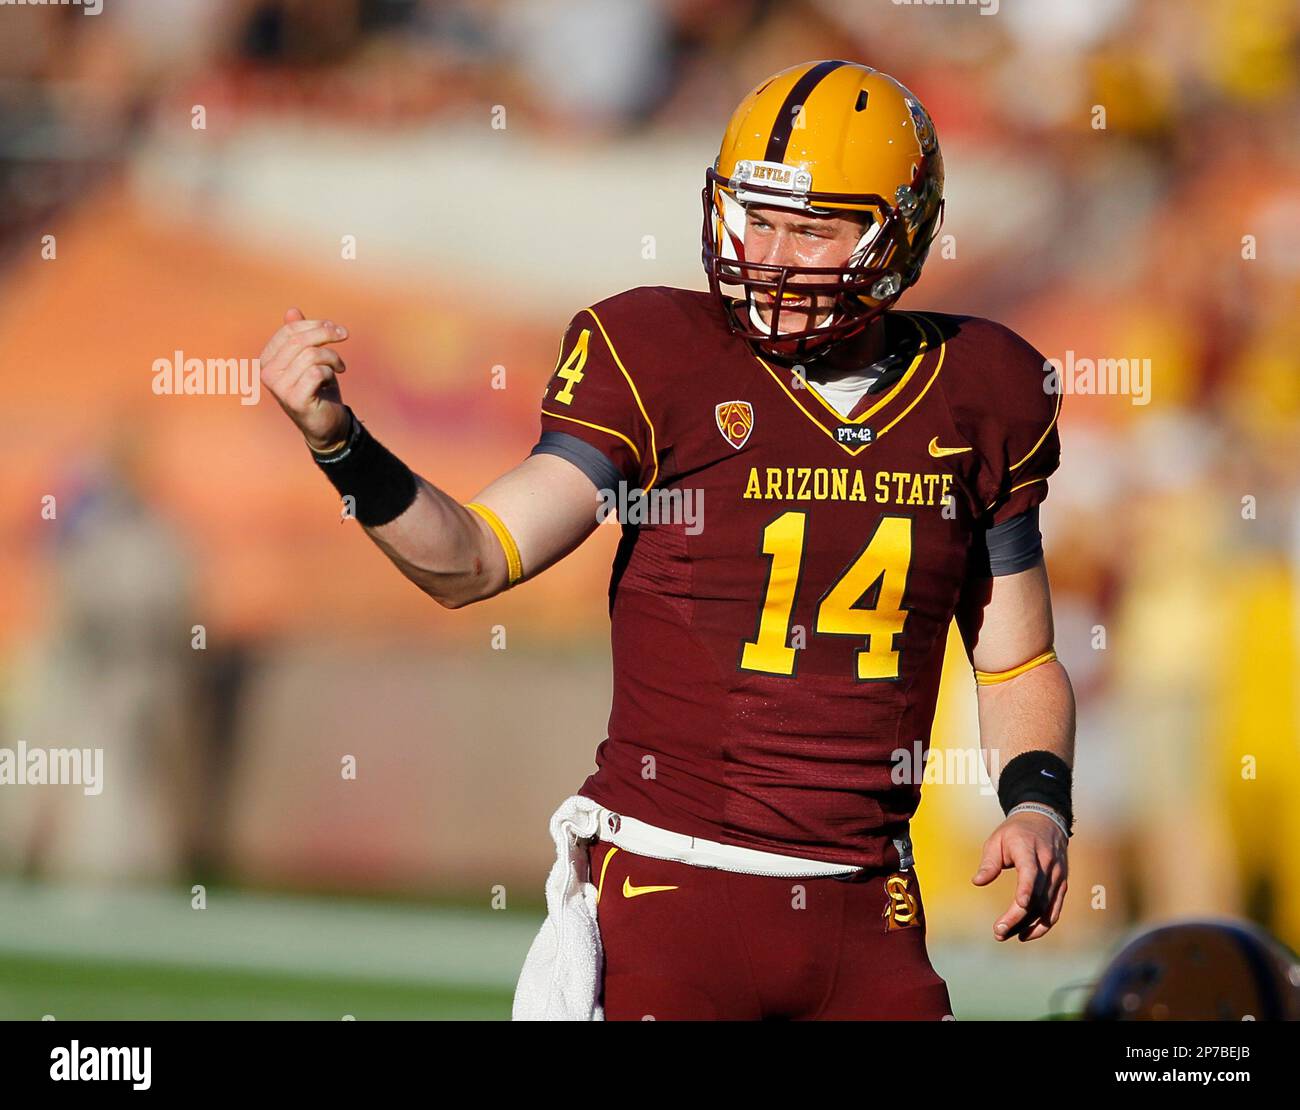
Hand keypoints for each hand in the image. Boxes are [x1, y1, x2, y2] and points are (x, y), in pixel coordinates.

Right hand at [259, 307, 350, 450]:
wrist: (326, 423)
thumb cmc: (318, 388)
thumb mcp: (309, 358)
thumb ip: (300, 336)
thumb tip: (292, 310)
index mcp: (268, 359)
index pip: (289, 331)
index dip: (314, 325)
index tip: (336, 328)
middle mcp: (268, 373)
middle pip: (299, 341)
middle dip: (326, 334)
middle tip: (344, 336)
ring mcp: (279, 387)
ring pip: (311, 355)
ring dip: (332, 357)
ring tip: (339, 366)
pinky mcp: (295, 399)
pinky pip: (316, 373)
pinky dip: (330, 372)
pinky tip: (333, 379)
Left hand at [971, 810, 1067, 941]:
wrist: (1045, 820)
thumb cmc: (1015, 832)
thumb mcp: (997, 840)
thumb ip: (989, 862)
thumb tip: (978, 882)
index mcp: (1029, 850)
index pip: (1031, 871)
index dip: (1027, 888)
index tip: (1020, 904)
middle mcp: (1048, 864)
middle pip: (1036, 896)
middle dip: (1018, 917)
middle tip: (998, 932)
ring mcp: (1058, 876)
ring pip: (1046, 907)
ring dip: (1028, 925)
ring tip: (1005, 934)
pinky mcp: (1062, 885)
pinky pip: (1054, 910)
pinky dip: (1043, 925)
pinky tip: (1025, 934)